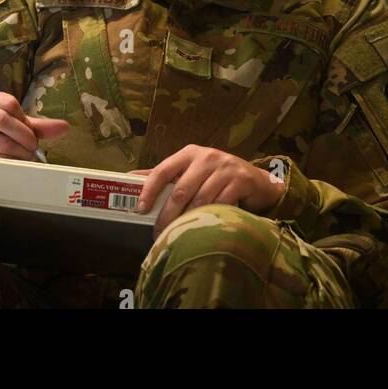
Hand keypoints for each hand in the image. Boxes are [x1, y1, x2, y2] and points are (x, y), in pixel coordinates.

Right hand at [0, 90, 68, 160]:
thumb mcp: (14, 124)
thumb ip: (37, 125)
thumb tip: (65, 127)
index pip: (9, 103)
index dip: (24, 120)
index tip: (30, 132)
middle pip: (2, 119)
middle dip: (24, 136)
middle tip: (32, 147)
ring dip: (19, 152)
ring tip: (25, 156)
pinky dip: (8, 162)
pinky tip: (13, 164)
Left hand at [132, 145, 286, 237]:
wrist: (257, 181)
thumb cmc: (217, 176)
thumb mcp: (192, 169)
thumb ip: (165, 174)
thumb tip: (130, 177)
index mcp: (190, 153)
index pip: (163, 169)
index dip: (149, 190)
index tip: (140, 209)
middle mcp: (207, 157)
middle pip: (181, 190)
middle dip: (167, 214)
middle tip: (159, 233)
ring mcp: (225, 168)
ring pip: (200, 199)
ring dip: (188, 220)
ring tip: (179, 235)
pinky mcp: (241, 181)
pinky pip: (221, 204)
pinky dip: (210, 218)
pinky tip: (203, 228)